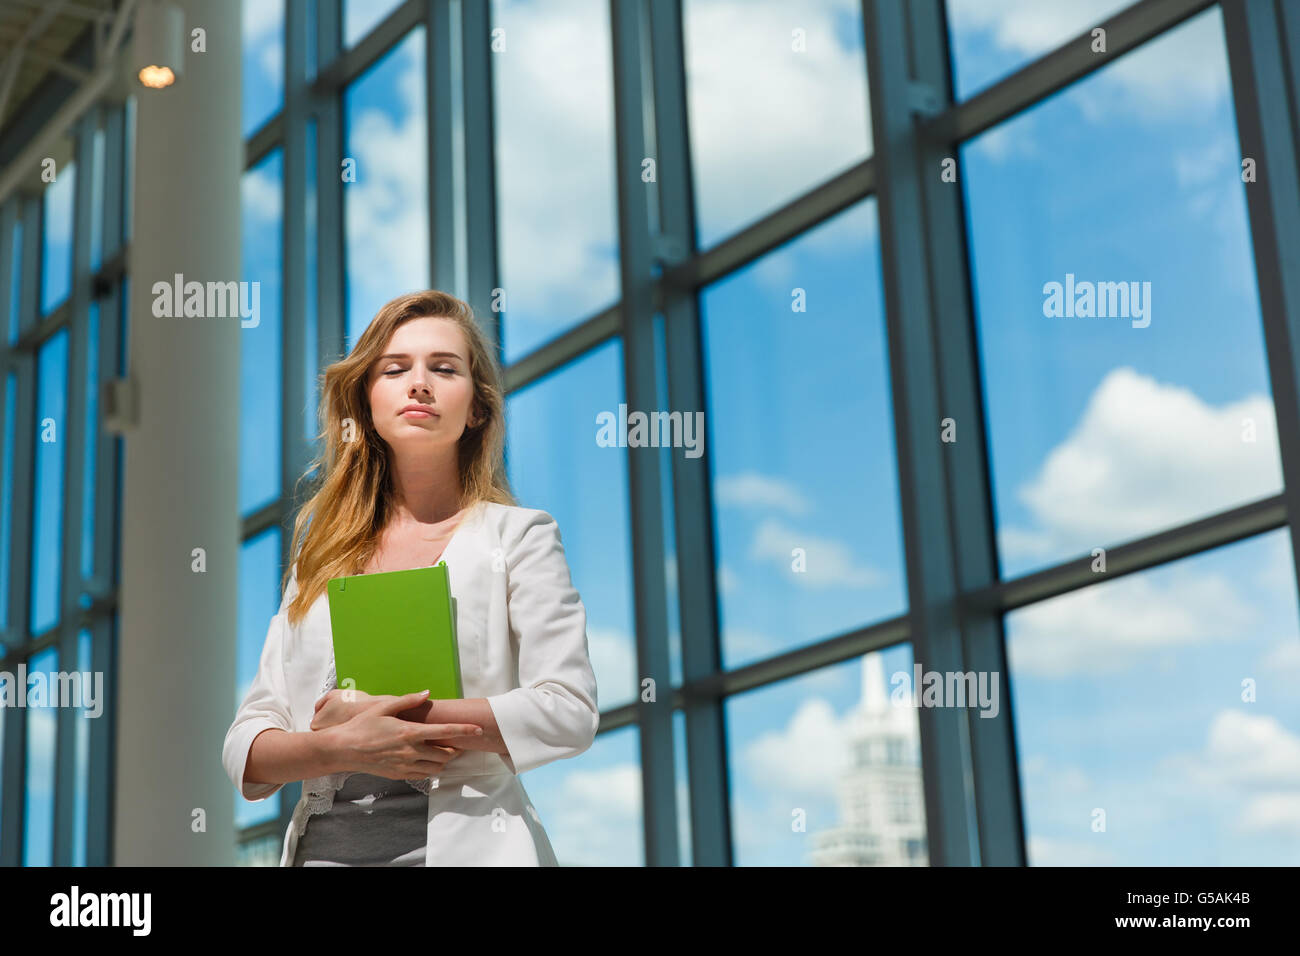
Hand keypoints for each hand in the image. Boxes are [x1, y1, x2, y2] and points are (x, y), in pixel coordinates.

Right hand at [326, 690, 484, 780]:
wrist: (343, 750)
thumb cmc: (363, 726)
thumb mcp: (384, 707)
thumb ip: (408, 700)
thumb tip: (427, 693)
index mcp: (410, 732)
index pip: (445, 731)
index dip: (465, 730)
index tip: (479, 729)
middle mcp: (410, 751)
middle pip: (445, 754)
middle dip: (455, 749)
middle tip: (456, 742)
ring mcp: (405, 765)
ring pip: (436, 768)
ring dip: (443, 760)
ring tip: (442, 751)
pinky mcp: (399, 774)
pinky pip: (423, 775)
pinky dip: (429, 768)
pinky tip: (425, 760)